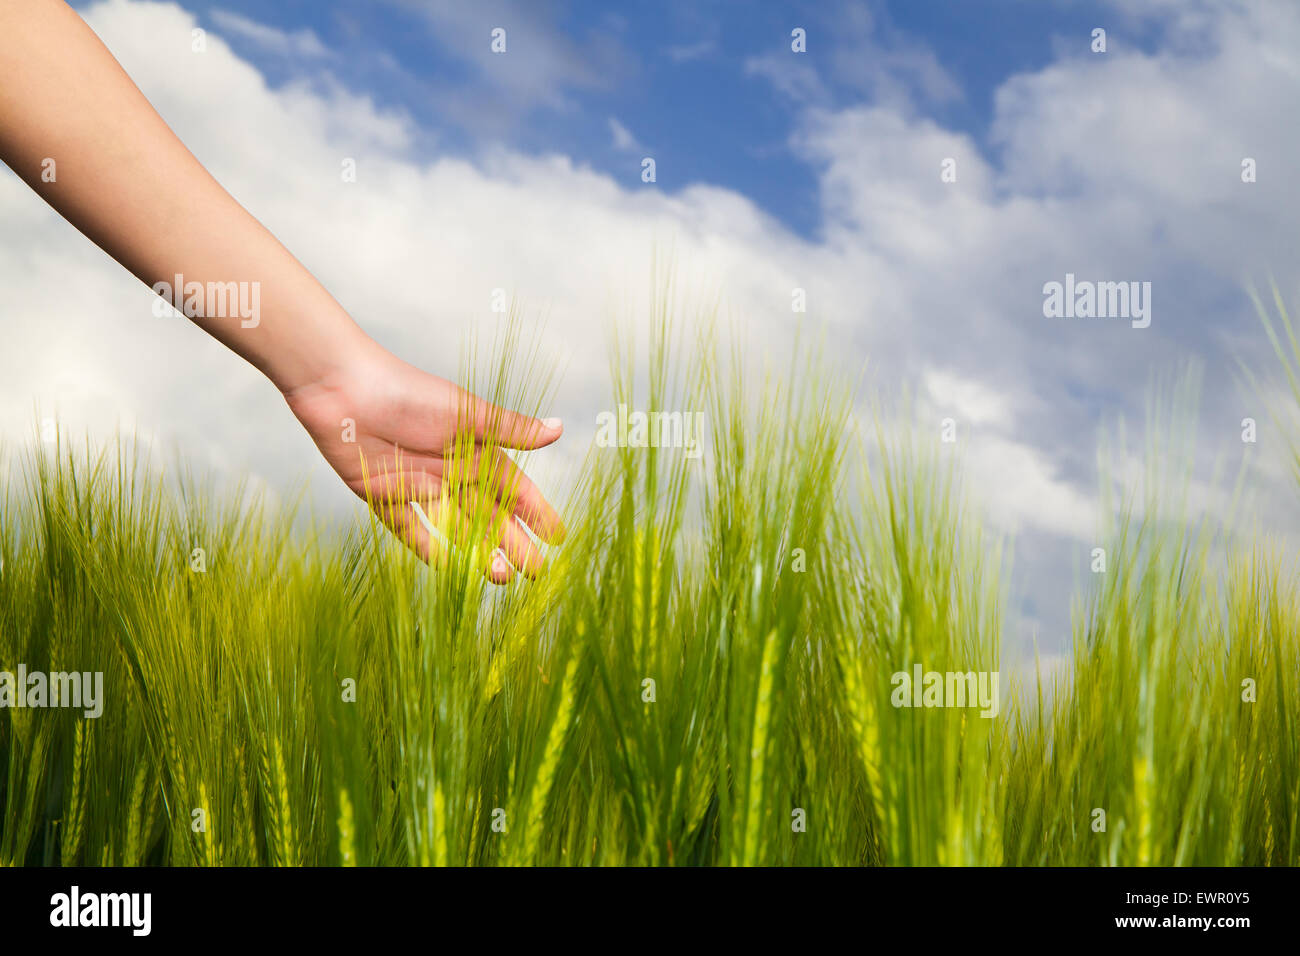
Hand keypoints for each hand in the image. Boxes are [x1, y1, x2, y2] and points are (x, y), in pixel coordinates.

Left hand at [282, 341, 565, 583]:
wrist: (342, 389)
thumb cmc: (407, 392)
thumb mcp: (466, 413)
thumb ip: (510, 430)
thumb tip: (559, 429)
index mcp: (474, 450)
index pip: (514, 489)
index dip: (536, 512)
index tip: (557, 537)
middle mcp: (451, 471)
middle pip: (489, 515)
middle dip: (514, 543)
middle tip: (536, 572)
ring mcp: (419, 486)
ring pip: (457, 528)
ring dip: (479, 552)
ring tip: (501, 577)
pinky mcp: (384, 497)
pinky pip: (410, 530)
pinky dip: (427, 548)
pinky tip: (448, 567)